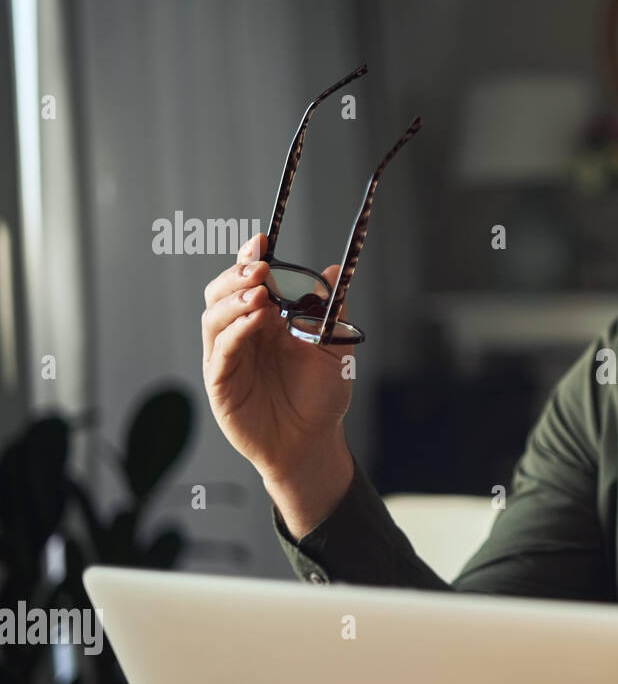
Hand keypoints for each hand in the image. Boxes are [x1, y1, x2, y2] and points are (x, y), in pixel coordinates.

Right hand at [201, 234, 354, 536]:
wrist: (313, 443)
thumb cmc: (321, 398)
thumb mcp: (334, 349)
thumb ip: (331, 311)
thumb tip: (335, 269)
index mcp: (266, 321)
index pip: (248, 281)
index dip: (250, 258)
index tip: (261, 240)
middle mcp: (242, 334)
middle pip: (223, 292)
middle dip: (238, 275)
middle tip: (260, 268)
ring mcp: (227, 357)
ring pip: (215, 317)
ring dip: (235, 300)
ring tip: (261, 294)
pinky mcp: (221, 382)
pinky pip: (221, 350)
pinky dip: (235, 331)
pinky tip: (254, 321)